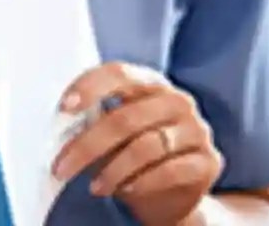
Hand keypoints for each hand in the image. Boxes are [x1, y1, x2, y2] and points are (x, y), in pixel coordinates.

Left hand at [52, 63, 223, 225]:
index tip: (63, 108)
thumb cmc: (134, 155)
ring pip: (145, 147)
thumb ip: (93, 122)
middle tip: (61, 167)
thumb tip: (59, 126)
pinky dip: (141, 182)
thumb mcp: (112, 135)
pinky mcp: (208, 161)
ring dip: (112, 171)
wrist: (173, 194)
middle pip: (125, 118)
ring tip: (94, 187)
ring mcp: (197, 130)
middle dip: (87, 146)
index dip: (90, 87)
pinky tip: (124, 191)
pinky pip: (170, 171)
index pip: (119, 73)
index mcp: (151, 83)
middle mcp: (177, 100)